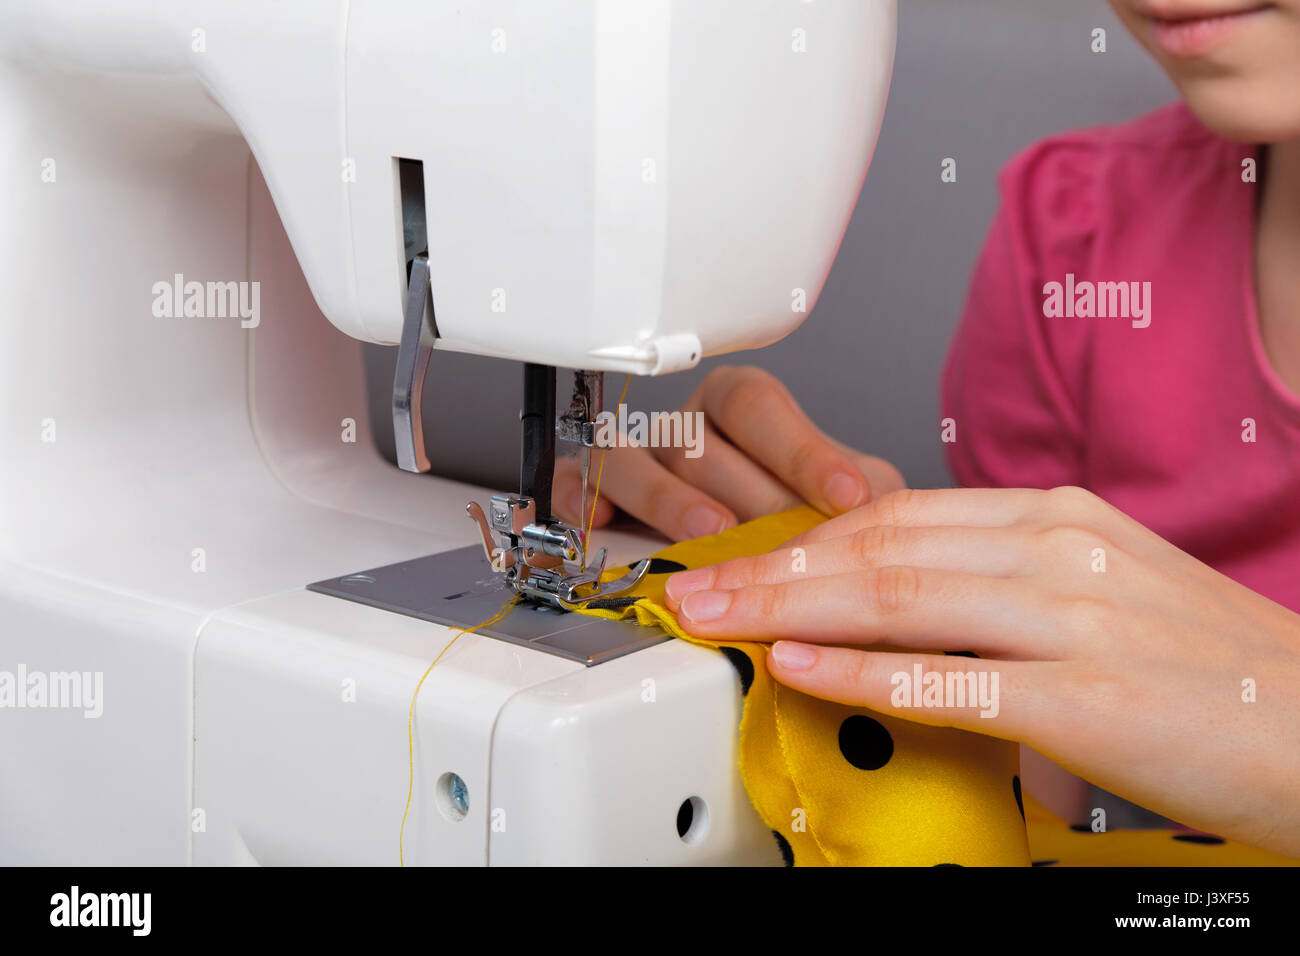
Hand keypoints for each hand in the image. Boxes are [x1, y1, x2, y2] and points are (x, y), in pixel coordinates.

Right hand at [553, 366, 904, 540]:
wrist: (756, 548)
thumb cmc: (798, 512)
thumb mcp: (845, 494)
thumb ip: (861, 494)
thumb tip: (880, 511)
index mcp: (738, 407)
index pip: (757, 405)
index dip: (800, 448)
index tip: (847, 495)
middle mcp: (682, 427)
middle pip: (698, 443)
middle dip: (743, 493)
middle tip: (781, 534)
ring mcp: (634, 459)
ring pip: (632, 460)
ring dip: (669, 498)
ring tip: (710, 533)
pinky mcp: (590, 492)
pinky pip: (573, 487)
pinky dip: (580, 500)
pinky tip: (600, 523)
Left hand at [663, 486, 1299, 856]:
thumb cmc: (1206, 668)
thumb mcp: (1097, 591)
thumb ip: (999, 582)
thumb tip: (901, 598)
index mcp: (1056, 520)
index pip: (899, 514)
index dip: (804, 537)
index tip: (742, 557)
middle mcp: (1057, 552)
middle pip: (879, 546)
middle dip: (771, 566)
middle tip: (695, 587)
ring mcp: (1072, 620)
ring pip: (897, 597)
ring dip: (788, 607)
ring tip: (718, 619)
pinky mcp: (1084, 700)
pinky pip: (947, 678)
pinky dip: (860, 670)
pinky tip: (798, 664)